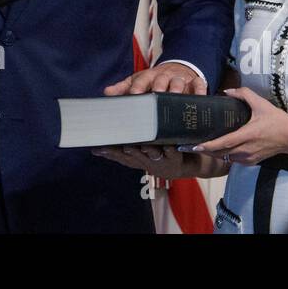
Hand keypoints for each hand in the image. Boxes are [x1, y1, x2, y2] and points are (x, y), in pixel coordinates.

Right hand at [92, 144, 206, 179]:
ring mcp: (161, 161)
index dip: (109, 152)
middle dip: (126, 150)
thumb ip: (127, 137)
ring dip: (146, 150)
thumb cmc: (161, 148)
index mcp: (137, 158)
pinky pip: (173, 154)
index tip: (98, 147)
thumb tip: (103, 126)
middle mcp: (146, 162)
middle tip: (120, 143)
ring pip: (152, 155)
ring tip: (142, 144)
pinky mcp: (176, 159)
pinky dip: (169, 150)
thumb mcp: (142, 144)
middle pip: (134, 156)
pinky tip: (167, 144)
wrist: (189, 162)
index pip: (119, 155)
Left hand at [103, 62, 205, 96]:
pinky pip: (199, 84)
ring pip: (178, 82)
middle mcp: (164, 77)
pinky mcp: (194, 82)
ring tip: (175, 98)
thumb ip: (123, 88)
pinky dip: (200, 90)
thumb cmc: (154, 80)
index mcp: (148, 76)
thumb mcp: (138, 81)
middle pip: (160, 81)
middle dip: (158, 89)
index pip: (140, 81)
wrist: (176, 69)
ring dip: (176, 89)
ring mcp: (179, 79)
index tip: (133, 96)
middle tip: (155, 98)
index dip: (137, 88)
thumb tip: (106, 93)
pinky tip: (200, 97)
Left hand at [180, 87, 287, 164]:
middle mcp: (245, 150)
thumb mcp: (261, 103)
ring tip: (201, 146)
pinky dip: (224, 155)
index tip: (195, 146)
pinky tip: (218, 149)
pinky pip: (233, 160)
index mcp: (246, 136)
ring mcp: (248, 158)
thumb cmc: (276, 120)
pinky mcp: (251, 162)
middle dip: (205, 150)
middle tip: (190, 145)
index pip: (222, 144)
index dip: (207, 146)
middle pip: (220, 154)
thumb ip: (243, 94)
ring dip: (214, 154)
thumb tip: (227, 91)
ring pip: (225, 158)